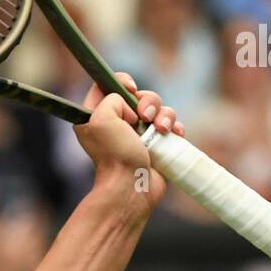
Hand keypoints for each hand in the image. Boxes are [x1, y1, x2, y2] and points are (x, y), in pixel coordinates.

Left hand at [75, 72, 184, 214]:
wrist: (132, 188)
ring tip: (160, 130)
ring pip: (158, 109)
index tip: (131, 89)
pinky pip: (171, 126)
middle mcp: (117, 123)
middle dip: (148, 101)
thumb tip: (130, 103)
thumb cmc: (115, 156)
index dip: (122, 82)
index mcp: (95, 116)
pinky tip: (172, 135)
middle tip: (145, 116)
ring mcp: (138, 135)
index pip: (107, 85)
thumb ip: (112, 98)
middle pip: (139, 95)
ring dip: (164, 115)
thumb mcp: (101, 118)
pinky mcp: (156, 145)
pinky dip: (175, 127)